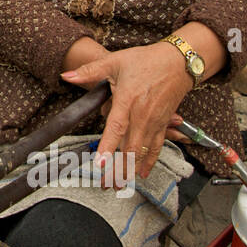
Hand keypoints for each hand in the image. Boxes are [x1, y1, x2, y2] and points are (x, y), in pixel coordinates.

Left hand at [60, 42, 193, 178]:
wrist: (179, 62)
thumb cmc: (146, 60)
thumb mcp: (115, 61)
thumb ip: (90, 71)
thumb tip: (67, 75)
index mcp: (128, 100)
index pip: (116, 128)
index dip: (108, 147)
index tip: (100, 163)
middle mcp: (142, 115)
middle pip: (129, 147)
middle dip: (118, 168)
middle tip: (106, 185)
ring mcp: (155, 121)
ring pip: (142, 151)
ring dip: (131, 170)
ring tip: (120, 186)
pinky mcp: (164, 123)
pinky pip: (157, 147)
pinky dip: (149, 162)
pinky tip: (141, 174)